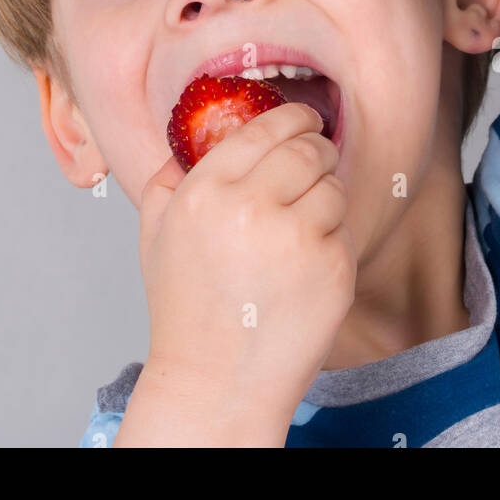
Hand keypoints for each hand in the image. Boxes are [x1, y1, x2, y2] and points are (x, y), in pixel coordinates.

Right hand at [137, 100, 355, 423]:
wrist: (217, 383)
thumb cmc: (185, 309)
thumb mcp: (155, 234)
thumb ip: (168, 178)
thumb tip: (190, 141)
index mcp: (205, 191)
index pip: (264, 129)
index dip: (292, 116)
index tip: (304, 117)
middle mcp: (250, 207)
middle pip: (308, 149)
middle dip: (318, 148)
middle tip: (318, 157)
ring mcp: (296, 239)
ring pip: (333, 186)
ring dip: (326, 195)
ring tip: (304, 223)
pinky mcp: (333, 269)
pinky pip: (345, 229)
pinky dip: (332, 239)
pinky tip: (306, 264)